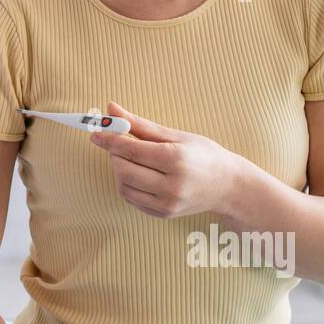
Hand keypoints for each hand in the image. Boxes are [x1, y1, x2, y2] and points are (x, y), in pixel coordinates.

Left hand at [88, 101, 237, 218]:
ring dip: (119, 170)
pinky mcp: (163, 214)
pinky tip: (139, 175)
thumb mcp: (175, 135)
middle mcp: (172, 185)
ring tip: (133, 160)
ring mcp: (167, 203)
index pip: (132, 150)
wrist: (227, 186)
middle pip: (124, 169)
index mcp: (176, 159)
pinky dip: (127, 185)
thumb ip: (140, 125)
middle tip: (120, 144)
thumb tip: (111, 109)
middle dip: (115, 154)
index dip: (110, 140)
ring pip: (123, 186)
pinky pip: (131, 199)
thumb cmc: (203, 155)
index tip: (96, 133)